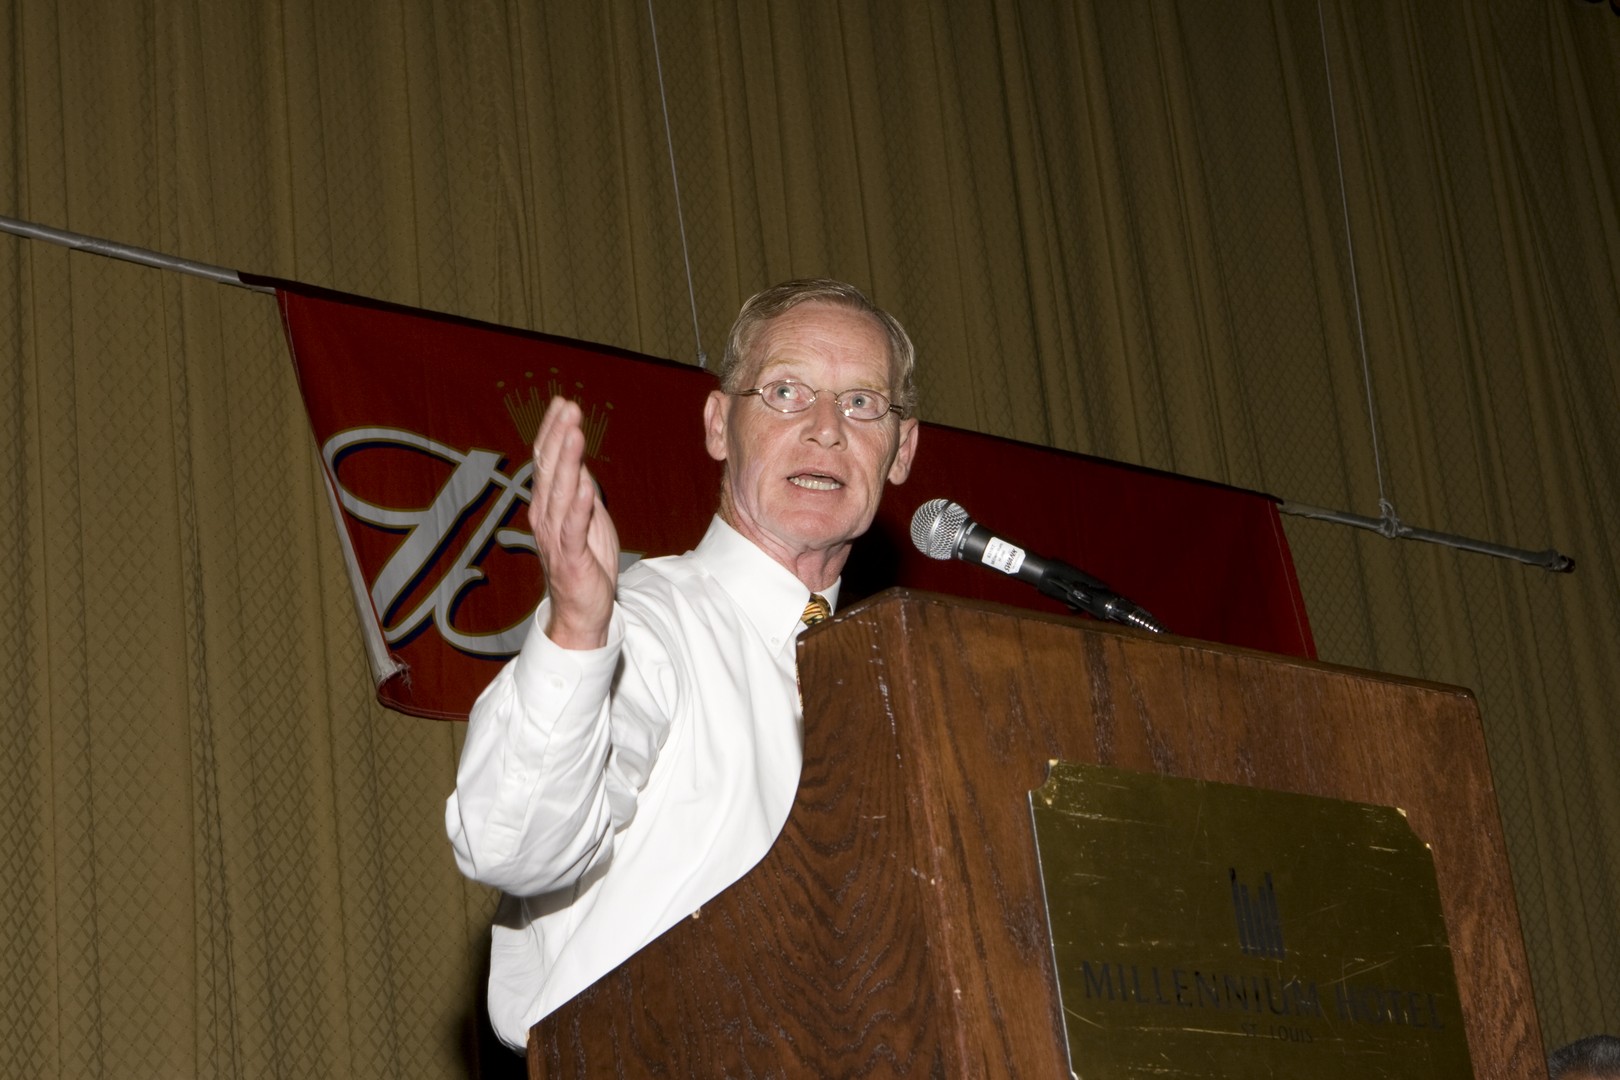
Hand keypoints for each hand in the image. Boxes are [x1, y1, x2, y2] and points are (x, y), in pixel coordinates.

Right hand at [528, 397, 620, 648]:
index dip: (553, 432)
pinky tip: (585, 483)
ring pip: (559, 493)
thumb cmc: (586, 562)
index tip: (563, 404)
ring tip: (574, 433)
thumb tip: (579, 459)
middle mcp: (544, 517)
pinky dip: (579, 505)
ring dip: (567, 461)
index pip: (546, 461)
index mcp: (547, 505)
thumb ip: (581, 489)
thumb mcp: (587, 517)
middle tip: (569, 408)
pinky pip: (573, 527)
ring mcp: (555, 537)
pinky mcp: (571, 557)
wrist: (582, 610)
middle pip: (549, 470)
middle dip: (559, 436)